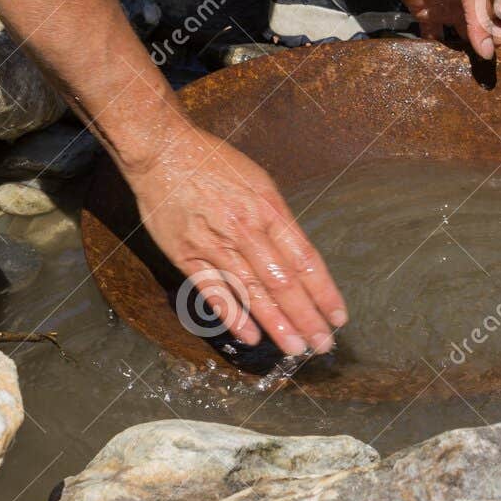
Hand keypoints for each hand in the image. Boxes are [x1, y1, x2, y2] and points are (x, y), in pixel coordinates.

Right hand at [124, 123, 346, 356]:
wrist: (162, 151)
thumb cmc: (214, 163)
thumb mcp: (258, 182)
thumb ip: (277, 220)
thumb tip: (298, 258)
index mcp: (269, 209)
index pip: (306, 260)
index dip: (324, 292)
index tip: (338, 317)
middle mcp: (246, 230)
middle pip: (283, 282)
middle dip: (307, 318)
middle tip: (323, 345)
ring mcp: (215, 245)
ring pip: (252, 292)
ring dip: (277, 324)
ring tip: (296, 349)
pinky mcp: (186, 255)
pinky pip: (214, 291)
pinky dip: (233, 316)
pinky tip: (251, 337)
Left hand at [374, 0, 500, 60]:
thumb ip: (479, 18)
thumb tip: (488, 54)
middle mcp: (479, 5)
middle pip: (499, 38)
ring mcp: (454, 11)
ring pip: (470, 44)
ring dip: (475, 62)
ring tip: (479, 88)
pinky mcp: (429, 15)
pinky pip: (437, 41)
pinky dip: (440, 55)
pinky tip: (445, 72)